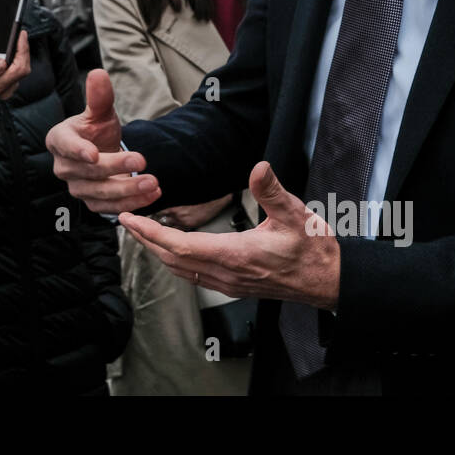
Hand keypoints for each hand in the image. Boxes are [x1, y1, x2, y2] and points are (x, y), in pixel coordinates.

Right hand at [0, 30, 29, 106]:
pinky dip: (14, 59)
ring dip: (19, 55)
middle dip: (23, 50)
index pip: (18, 69)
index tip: (20, 35)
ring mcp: (3, 89)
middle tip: (18, 36)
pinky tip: (8, 52)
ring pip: (20, 70)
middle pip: (23, 69)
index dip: (23, 51)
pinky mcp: (2, 86)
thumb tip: (1, 64)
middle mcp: (2, 90)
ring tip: (13, 42)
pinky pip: (14, 71)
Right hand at [47, 68, 159, 213]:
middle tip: (142, 160)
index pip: (65, 146)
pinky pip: (110, 208)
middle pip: (88, 171)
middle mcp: (64, 167)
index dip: (78, 151)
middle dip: (116, 166)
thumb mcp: (100, 112)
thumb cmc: (97, 130)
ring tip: (153, 183)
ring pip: (101, 193)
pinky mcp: (92, 203)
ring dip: (128, 190)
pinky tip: (152, 195)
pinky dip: (132, 203)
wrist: (103, 152)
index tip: (94, 155)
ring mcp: (77, 188)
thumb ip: (99, 97)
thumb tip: (98, 74)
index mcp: (59, 140)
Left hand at [120, 162, 340, 309]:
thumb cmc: (314, 249)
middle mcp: (227, 274)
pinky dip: (175, 261)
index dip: (151, 233)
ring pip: (181, 271)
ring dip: (158, 252)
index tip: (129, 220)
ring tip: (142, 234)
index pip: (180, 246)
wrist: (329, 281)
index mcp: (236, 255)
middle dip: (146, 240)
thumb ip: (273, 191)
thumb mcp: (296, 214)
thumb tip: (259, 167)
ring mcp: (230, 283)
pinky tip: (172, 251)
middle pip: (173, 260)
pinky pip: (194, 276)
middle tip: (125, 222)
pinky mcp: (235, 286)